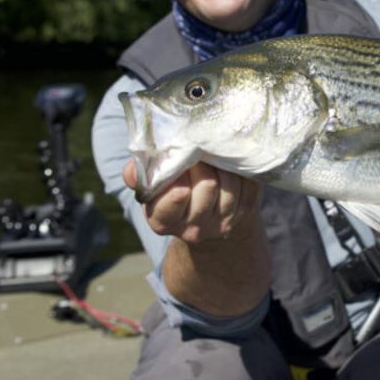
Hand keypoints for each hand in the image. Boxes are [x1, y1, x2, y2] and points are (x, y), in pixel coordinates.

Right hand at [122, 159, 261, 243]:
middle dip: (203, 162)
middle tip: (199, 149)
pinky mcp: (242, 213)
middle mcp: (192, 229)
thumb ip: (138, 174)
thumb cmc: (169, 185)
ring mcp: (220, 224)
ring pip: (229, 185)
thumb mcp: (150, 181)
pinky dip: (241, 171)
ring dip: (222, 164)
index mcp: (162, 221)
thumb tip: (132, 170)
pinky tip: (230, 163)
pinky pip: (247, 186)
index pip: (175, 196)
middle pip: (206, 186)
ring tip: (213, 154)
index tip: (181, 159)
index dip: (180, 173)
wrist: (200, 205)